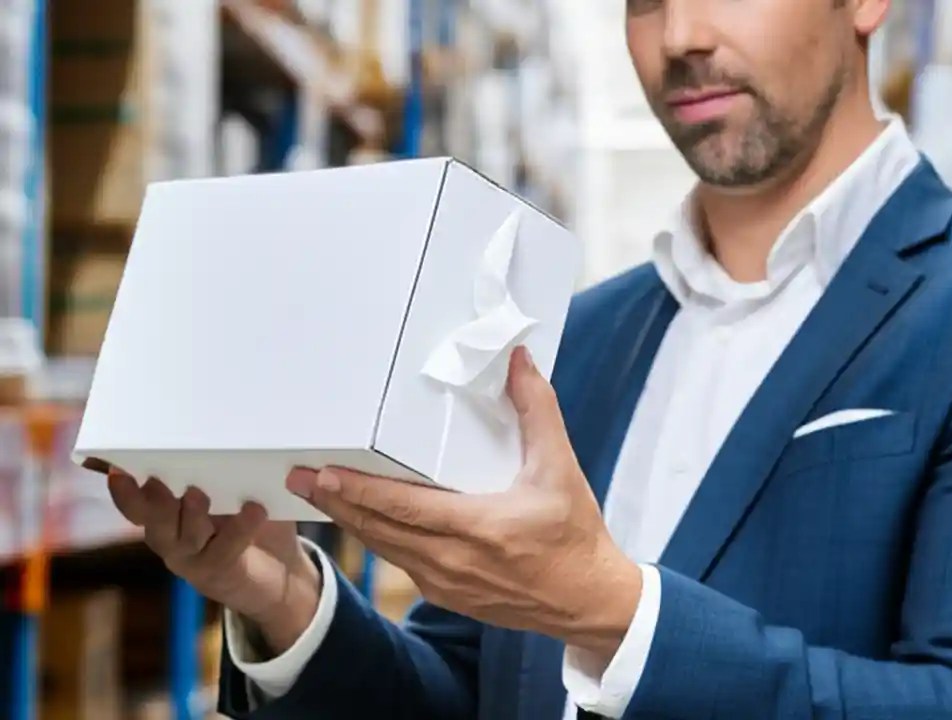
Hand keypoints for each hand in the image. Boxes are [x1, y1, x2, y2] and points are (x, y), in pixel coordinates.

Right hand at [93, 462, 320, 653]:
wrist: (282, 573)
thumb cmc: (254, 520)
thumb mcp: (240, 490)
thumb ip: (229, 469)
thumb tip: (236, 430)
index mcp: (169, 512)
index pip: (137, 502)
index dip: (125, 489)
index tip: (119, 467)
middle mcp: (172, 536)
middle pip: (152, 521)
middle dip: (152, 500)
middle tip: (156, 478)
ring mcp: (192, 558)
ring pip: (182, 538)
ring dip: (190, 515)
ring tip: (199, 494)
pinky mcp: (218, 573)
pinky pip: (224, 551)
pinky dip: (238, 529)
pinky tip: (255, 510)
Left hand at [287, 347, 641, 659]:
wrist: (588, 601)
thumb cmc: (575, 536)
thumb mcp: (560, 469)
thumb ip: (537, 411)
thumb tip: (519, 362)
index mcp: (479, 529)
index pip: (402, 507)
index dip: (357, 490)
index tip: (320, 473)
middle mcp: (454, 562)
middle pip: (379, 530)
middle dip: (336, 502)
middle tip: (297, 477)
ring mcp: (447, 584)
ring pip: (385, 549)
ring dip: (351, 522)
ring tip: (319, 495)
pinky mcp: (449, 596)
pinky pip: (402, 563)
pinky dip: (379, 539)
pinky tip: (364, 522)